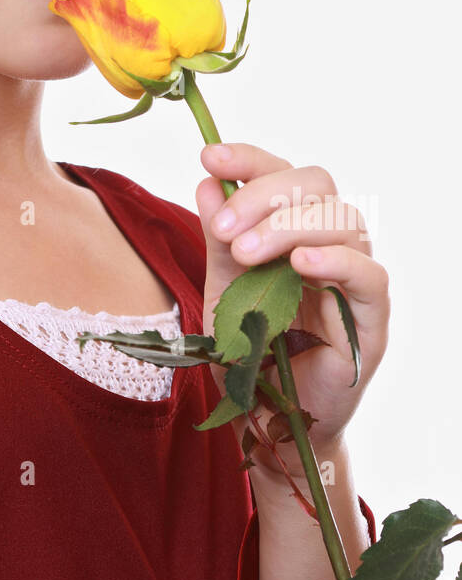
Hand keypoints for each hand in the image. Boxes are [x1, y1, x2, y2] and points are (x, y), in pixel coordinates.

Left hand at [195, 142, 390, 479]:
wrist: (265, 422)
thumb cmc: (248, 354)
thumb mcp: (222, 290)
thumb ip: (220, 240)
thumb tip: (208, 182)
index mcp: (293, 229)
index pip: (283, 174)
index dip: (249, 159)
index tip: (209, 156)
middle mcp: (329, 244)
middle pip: (317, 184)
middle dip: (264, 195)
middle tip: (224, 229)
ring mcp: (353, 280)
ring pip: (343, 220)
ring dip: (287, 227)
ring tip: (244, 254)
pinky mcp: (371, 320)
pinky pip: (368, 275)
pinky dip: (335, 260)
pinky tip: (299, 264)